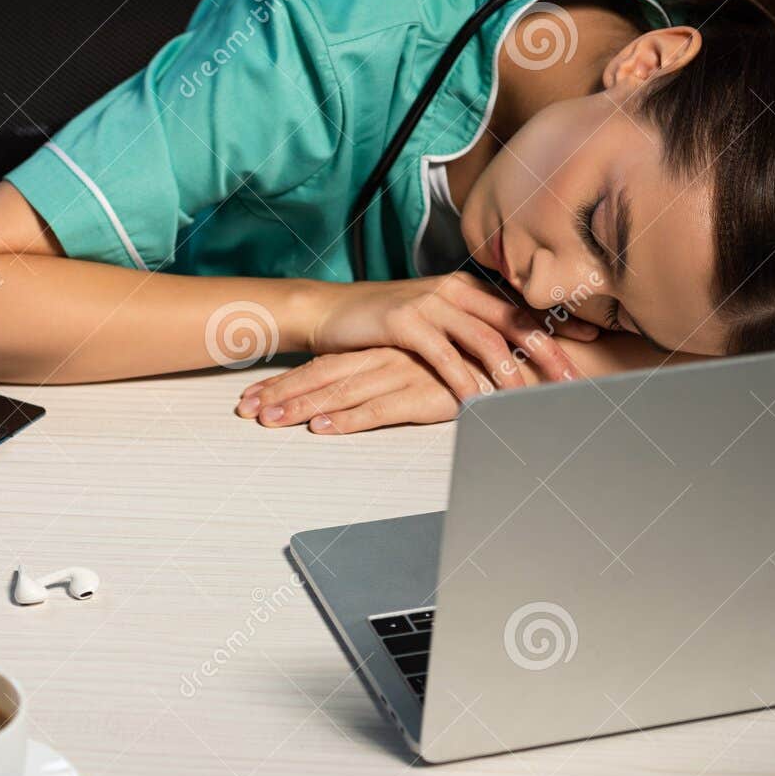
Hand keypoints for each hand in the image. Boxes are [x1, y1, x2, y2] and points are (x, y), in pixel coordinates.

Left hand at [235, 345, 568, 433]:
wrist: (529, 360)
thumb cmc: (478, 366)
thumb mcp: (427, 364)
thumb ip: (396, 371)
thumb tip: (359, 387)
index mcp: (387, 347)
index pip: (326, 364)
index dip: (287, 382)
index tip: (253, 398)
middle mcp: (391, 355)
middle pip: (324, 376)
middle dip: (281, 394)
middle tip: (245, 411)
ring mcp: (407, 372)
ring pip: (343, 391)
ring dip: (303, 407)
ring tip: (269, 420)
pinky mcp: (428, 393)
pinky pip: (381, 407)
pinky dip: (349, 418)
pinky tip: (323, 427)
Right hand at [309, 270, 594, 402]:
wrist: (331, 311)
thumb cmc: (384, 321)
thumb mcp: (431, 317)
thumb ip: (465, 327)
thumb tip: (503, 352)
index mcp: (466, 289)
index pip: (520, 307)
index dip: (558, 324)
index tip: (592, 342)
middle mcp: (455, 291)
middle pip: (514, 322)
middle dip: (549, 353)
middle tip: (575, 380)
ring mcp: (431, 304)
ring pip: (485, 340)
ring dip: (512, 374)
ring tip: (532, 401)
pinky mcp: (406, 323)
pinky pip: (445, 357)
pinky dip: (465, 381)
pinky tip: (479, 402)